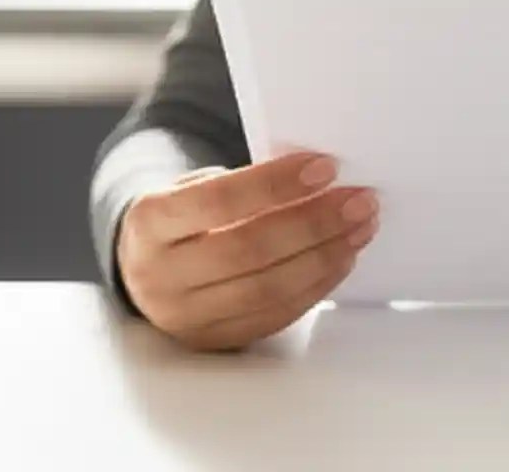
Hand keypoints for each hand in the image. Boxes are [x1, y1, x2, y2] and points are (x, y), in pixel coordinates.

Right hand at [117, 153, 377, 350]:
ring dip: (326, 255)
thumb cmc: (183, 219)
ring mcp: (187, 316)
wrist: (148, 270)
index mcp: (149, 223)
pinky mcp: (217, 341)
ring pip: (268, 289)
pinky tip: (342, 257)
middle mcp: (160, 275)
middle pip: (249, 250)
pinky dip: (318, 284)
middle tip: (358, 200)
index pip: (218, 201)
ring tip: (360, 227)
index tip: (325, 167)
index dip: (275, 184)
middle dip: (314, 222)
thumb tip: (315, 180)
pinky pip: (278, 315)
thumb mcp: (191, 188)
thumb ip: (242, 183)